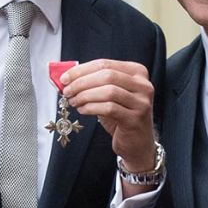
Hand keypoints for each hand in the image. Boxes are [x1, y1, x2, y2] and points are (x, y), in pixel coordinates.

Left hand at [60, 59, 156, 177]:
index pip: (105, 64)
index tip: (65, 78)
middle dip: (82, 82)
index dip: (82, 70)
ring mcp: (141, 102)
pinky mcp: (135, 119)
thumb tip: (68, 77)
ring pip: (108, 91)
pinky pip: (109, 108)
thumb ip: (95, 83)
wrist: (137, 143)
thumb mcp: (111, 95)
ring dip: (85, 96)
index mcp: (137, 72)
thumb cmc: (122, 117)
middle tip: (67, 90)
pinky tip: (82, 110)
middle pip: (107, 75)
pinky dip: (91, 108)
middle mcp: (143, 85)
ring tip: (74, 101)